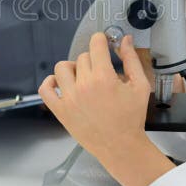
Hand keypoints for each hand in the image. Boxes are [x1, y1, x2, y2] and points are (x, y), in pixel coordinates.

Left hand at [40, 33, 176, 185]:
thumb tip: (125, 39)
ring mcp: (69, 98)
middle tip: (101, 73)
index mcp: (103, 77)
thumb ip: (132, 60)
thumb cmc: (132, 117)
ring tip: (83, 78)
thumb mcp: (140, 86)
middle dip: (93, 60)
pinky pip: (45, 89)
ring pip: (62, 68)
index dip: (101, 40)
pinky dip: (50, 82)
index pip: (96, 45)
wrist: (120, 146)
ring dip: (73, 68)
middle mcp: (83, 86)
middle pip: (82, 57)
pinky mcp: (60, 111)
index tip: (104, 44)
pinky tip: (62, 84)